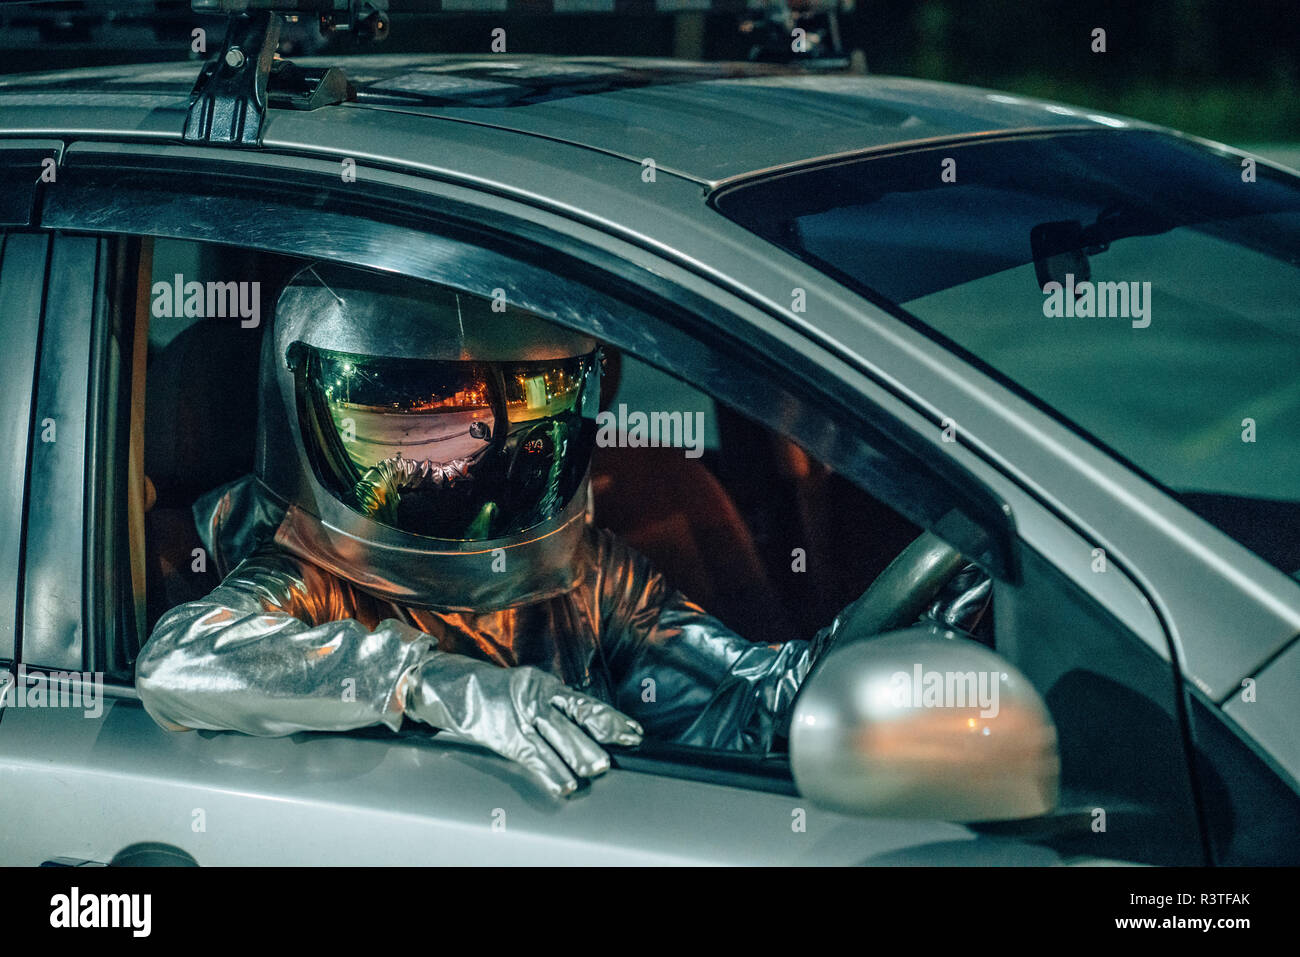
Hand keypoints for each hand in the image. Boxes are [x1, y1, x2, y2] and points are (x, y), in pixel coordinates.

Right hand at [405, 651, 643, 796]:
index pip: (584, 703)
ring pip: (556, 735)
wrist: (445, 683)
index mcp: (543, 684)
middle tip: (623, 748)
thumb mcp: (523, 690)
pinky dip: (550, 770)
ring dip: (579, 753)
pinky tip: (564, 783)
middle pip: (575, 717)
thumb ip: (549, 705)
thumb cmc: (486, 690)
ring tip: (598, 768)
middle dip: (601, 735)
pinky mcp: (503, 732)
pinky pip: (531, 755)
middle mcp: (536, 695)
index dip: (610, 718)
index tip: (633, 731)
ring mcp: (519, 713)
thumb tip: (579, 727)